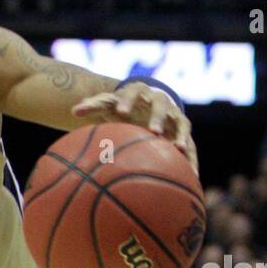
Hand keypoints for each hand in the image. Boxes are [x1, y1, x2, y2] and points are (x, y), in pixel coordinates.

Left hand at [73, 84, 198, 174]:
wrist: (146, 103)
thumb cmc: (123, 105)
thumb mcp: (108, 104)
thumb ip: (94, 106)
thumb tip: (73, 112)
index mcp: (139, 92)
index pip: (132, 93)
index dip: (127, 101)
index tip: (121, 112)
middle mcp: (160, 100)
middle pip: (161, 106)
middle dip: (158, 117)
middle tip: (153, 131)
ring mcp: (174, 115)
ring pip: (181, 124)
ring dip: (181, 135)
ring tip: (179, 148)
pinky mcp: (183, 130)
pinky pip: (190, 145)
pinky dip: (191, 158)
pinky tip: (192, 175)